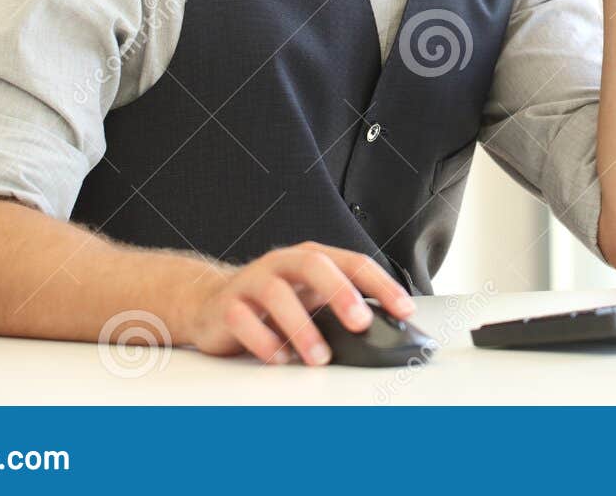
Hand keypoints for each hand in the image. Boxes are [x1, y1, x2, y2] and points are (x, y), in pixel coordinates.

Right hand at [180, 241, 414, 364]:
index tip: (404, 309)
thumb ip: (343, 307)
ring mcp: (252, 282)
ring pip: (276, 293)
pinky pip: (243, 320)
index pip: (353, 263)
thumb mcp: (311, 297)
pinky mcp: (227, 307)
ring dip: (302, 327)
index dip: (381, 285)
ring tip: (319, 357)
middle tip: (360, 323)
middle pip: (313, 266)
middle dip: (340, 293)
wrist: (210, 303)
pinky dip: (264, 341)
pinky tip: (280, 358)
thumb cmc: (272, 302)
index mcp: (312, 258)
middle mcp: (282, 263)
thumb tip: (388, 330)